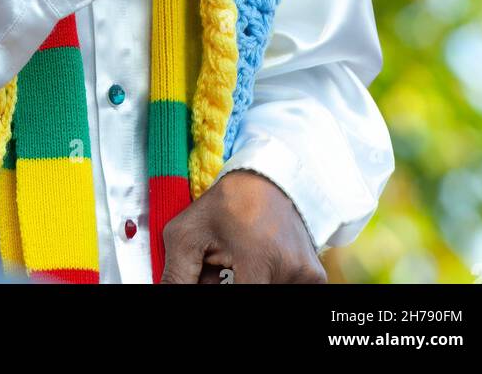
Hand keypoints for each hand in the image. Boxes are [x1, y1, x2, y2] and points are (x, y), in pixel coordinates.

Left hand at [160, 171, 326, 284]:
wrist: (268, 178)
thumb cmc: (227, 202)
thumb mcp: (187, 234)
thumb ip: (176, 275)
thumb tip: (165, 295)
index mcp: (260, 260)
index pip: (241, 302)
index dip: (218, 290)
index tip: (214, 279)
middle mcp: (290, 269)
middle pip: (252, 297)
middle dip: (230, 287)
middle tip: (222, 270)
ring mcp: (307, 274)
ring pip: (270, 294)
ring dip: (250, 286)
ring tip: (241, 263)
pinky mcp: (316, 276)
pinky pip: (288, 289)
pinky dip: (269, 282)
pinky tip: (259, 263)